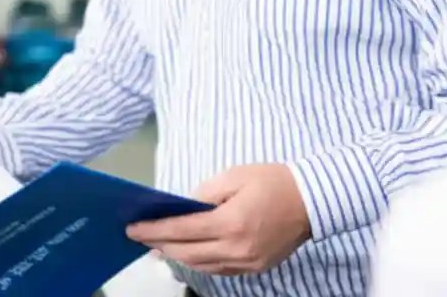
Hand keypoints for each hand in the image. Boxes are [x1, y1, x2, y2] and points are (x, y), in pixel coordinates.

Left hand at [126, 164, 309, 275]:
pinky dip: (199, 262)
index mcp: (230, 222)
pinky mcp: (255, 269)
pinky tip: (188, 253)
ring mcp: (247, 263)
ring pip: (201, 266)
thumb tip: (182, 208)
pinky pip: (219, 270)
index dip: (153, 230)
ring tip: (159, 246)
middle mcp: (236, 248)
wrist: (314, 201)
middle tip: (139, 237)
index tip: (132, 228)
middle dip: (160, 245)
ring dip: (177, 256)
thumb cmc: (274, 181)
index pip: (181, 230)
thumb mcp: (234, 176)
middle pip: (187, 253)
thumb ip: (204, 193)